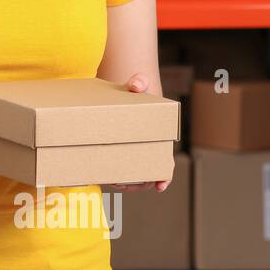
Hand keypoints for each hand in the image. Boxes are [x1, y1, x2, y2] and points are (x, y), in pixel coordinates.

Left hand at [108, 72, 170, 192]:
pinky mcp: (118, 148)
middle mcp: (148, 148)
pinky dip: (113, 174)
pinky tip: (103, 175)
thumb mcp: (139, 84)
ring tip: (111, 180)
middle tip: (121, 183)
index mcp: (159, 138)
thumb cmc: (135, 90)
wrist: (123, 91)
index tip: (160, 186)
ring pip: (132, 176)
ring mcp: (133, 150)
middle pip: (147, 176)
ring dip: (124, 183)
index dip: (165, 177)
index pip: (166, 164)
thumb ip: (139, 82)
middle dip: (137, 185)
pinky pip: (118, 167)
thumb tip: (136, 85)